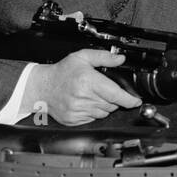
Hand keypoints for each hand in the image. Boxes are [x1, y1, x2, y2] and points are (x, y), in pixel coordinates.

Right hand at [23, 49, 141, 124]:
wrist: (41, 87)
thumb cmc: (61, 72)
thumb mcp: (82, 57)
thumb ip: (103, 57)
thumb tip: (120, 59)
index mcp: (87, 81)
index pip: (116, 94)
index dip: (129, 99)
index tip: (135, 101)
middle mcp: (83, 97)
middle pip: (112, 104)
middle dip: (114, 99)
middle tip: (103, 90)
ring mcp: (77, 110)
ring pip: (104, 113)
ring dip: (104, 106)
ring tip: (92, 95)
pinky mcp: (73, 120)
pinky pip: (93, 119)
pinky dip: (93, 112)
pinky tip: (85, 103)